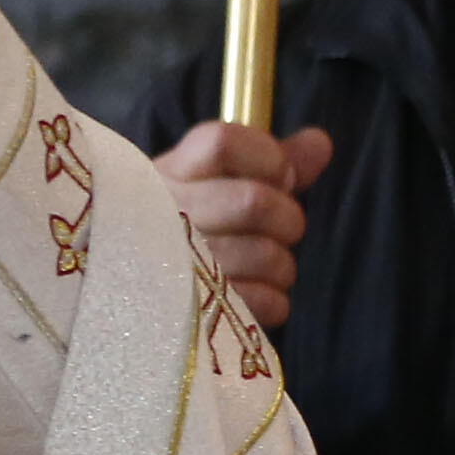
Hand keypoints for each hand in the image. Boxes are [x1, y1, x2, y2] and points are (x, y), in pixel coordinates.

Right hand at [157, 117, 326, 334]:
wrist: (134, 290)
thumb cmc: (188, 226)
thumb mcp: (216, 183)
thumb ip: (271, 161)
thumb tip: (321, 142)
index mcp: (172, 173)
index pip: (223, 144)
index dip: (268, 157)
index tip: (281, 175)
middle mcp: (167, 213)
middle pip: (254, 202)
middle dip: (286, 217)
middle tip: (280, 228)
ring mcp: (178, 265)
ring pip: (267, 256)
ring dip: (281, 264)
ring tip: (264, 265)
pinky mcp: (195, 312)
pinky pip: (266, 302)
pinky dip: (273, 300)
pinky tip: (253, 293)